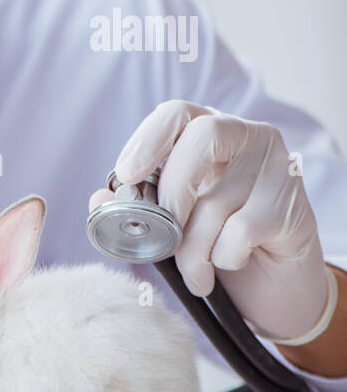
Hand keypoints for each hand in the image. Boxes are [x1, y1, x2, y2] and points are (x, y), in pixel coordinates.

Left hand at [89, 100, 329, 340]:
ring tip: (193, 273)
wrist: (271, 278)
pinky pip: (241, 231)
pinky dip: (223, 257)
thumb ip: (134, 206)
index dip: (148, 138)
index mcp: (207, 131)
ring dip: (193, 249)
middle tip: (161, 232)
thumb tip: (99, 199)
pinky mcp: (291, 205)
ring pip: (216, 200)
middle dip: (172, 190)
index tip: (126, 173)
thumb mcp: (170, 220)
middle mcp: (246, 137)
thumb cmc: (212, 236)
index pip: (177, 113)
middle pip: (202, 139)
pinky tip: (228, 263)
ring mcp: (275, 167)